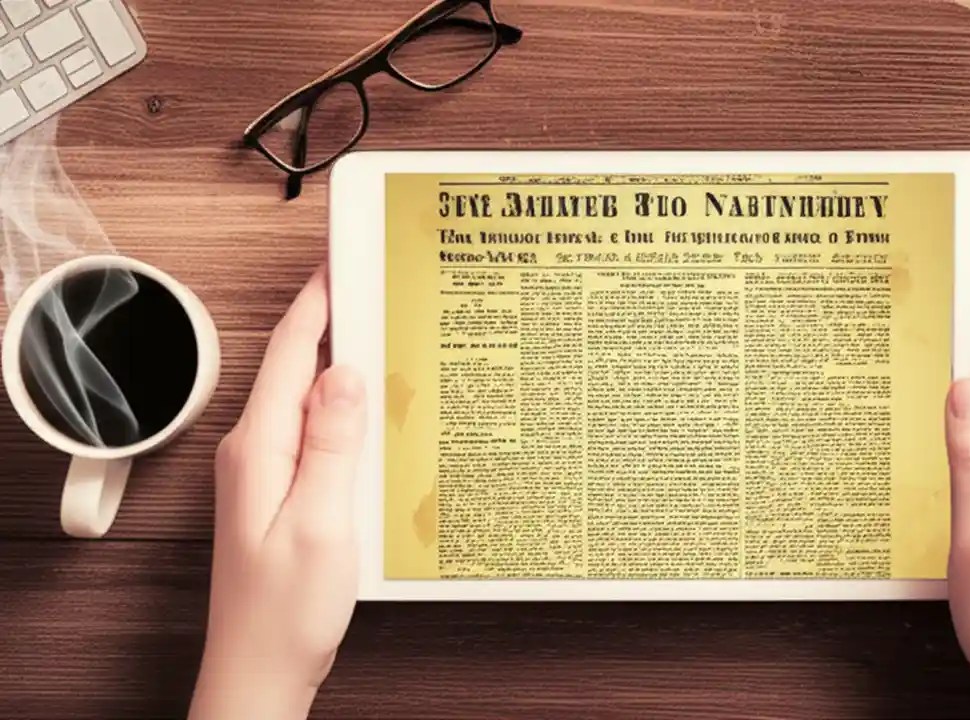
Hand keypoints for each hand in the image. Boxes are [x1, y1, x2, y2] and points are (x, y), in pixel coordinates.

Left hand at [189, 267, 367, 719]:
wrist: (261, 669)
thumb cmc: (284, 610)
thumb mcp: (319, 522)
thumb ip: (331, 443)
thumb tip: (346, 371)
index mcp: (260, 446)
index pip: (293, 349)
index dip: (320, 297)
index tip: (346, 253)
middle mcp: (258, 448)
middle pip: (301, 364)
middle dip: (338, 318)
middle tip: (382, 284)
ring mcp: (269, 469)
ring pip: (311, 396)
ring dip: (346, 363)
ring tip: (388, 334)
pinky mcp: (286, 490)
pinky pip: (318, 431)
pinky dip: (348, 409)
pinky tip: (376, 412)